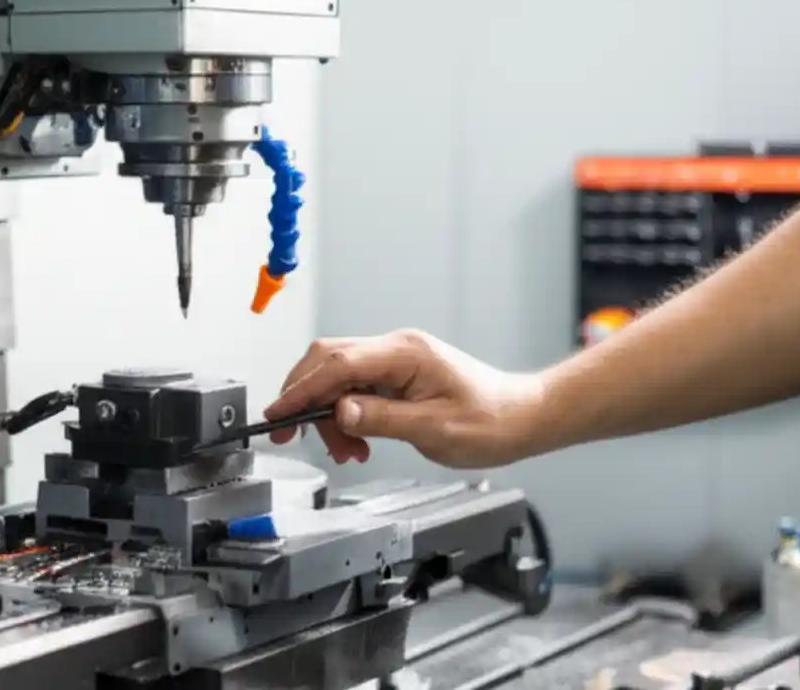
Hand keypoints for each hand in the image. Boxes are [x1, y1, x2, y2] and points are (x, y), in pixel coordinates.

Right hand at [264, 329, 547, 467]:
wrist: (520, 417)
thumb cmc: (490, 421)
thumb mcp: (436, 430)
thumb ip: (384, 419)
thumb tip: (340, 413)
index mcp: (405, 354)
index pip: (338, 365)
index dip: (302, 390)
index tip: (279, 414)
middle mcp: (395, 348)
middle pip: (328, 362)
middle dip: (305, 399)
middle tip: (292, 435)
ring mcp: (394, 359)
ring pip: (337, 377)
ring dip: (328, 414)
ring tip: (347, 451)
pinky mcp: (395, 374)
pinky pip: (354, 387)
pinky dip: (345, 414)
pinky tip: (356, 440)